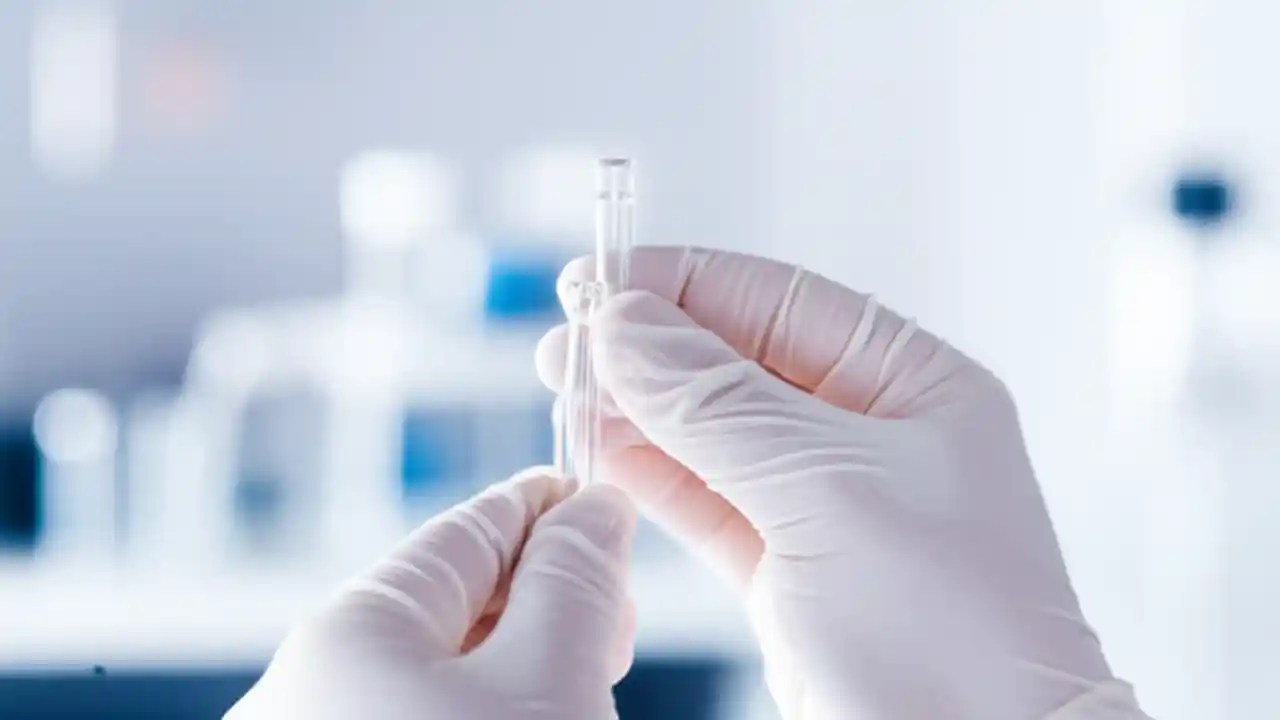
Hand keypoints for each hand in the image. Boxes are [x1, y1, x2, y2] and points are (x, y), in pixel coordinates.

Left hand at [226, 471, 636, 719]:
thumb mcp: (549, 686)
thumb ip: (573, 585)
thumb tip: (594, 508)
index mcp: (344, 634)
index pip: (466, 533)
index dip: (545, 510)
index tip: (599, 501)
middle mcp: (300, 689)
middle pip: (446, 603)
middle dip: (539, 595)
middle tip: (614, 617)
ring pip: (430, 670)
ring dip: (514, 659)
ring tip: (582, 679)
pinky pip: (407, 713)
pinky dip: (476, 707)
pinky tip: (526, 717)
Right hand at [537, 247, 1142, 718]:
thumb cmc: (949, 632)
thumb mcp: (831, 493)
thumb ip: (719, 405)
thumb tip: (623, 324)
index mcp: (913, 385)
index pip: (779, 301)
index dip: (682, 285)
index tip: (597, 283)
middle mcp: (870, 433)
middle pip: (736, 362)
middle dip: (648, 349)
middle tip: (564, 346)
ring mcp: (825, 501)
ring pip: (710, 431)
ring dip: (636, 410)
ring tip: (564, 392)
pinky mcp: (787, 565)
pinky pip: (705, 499)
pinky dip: (649, 474)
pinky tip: (598, 450)